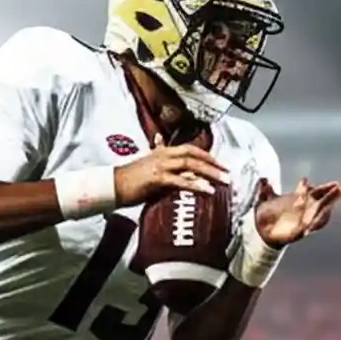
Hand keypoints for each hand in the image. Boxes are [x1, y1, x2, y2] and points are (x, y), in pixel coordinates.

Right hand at [113, 134, 229, 206]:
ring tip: (224, 182)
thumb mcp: (148, 165)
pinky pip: (181, 181)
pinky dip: (196, 185)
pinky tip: (207, 190)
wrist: (112, 185)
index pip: (190, 149)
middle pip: (194, 155)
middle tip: (228, 173)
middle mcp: (163, 155)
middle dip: (213, 163)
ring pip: (190, 166)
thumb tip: (168, 151)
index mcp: (162, 151)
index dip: (207, 155)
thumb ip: (160, 158)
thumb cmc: (130, 178)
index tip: (220, 164)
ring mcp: (160, 166)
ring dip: (210, 173)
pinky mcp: (157, 179)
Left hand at [253, 177, 340, 247]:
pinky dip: (314, 225)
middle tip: (338, 187)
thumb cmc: (266, 213)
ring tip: (331, 205)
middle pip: (320, 200)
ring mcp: (304, 220)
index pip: (307, 190)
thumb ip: (265, 190)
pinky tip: (314, 223)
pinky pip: (310, 228)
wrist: (261, 232)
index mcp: (297, 198)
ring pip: (320, 214)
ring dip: (326, 209)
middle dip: (330, 195)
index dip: (306, 185)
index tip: (304, 180)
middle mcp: (304, 209)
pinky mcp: (300, 232)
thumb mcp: (264, 199)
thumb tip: (263, 180)